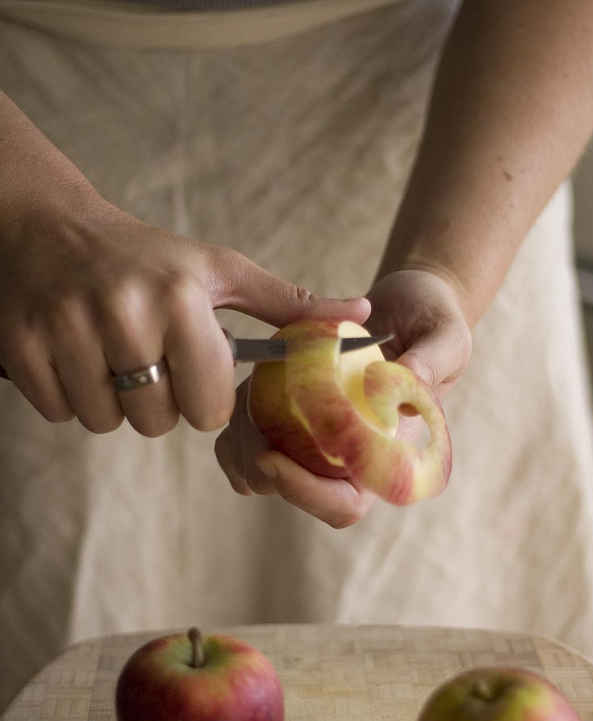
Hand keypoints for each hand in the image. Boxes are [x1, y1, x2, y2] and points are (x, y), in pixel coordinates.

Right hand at [0, 195, 369, 435]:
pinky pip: (58, 412)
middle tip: (145, 359)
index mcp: (180, 299)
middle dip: (156, 402)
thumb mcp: (220, 271)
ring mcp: (66, 330)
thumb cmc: (148, 258)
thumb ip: (290, 304)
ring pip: (105, 423)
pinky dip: (67, 394)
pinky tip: (73, 353)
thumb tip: (361, 318)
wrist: (50, 228)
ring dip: (111, 401)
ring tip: (109, 354)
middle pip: (155, 423)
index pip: (206, 409)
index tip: (188, 369)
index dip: (201, 399)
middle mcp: (123, 313)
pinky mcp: (20, 347)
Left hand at [215, 269, 471, 526]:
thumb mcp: (444, 337)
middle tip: (249, 405)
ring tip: (251, 385)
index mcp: (383, 461)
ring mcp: (308, 450)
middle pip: (288, 492)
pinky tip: (239, 389)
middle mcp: (343, 465)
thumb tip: (403, 379)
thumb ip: (430, 361)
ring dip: (240, 438)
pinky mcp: (281, 427)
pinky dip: (230, 426)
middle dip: (258, 458)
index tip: (270, 458)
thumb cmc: (431, 324)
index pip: (342, 505)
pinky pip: (239, 447)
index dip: (305, 493)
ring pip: (256, 474)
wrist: (401, 309)